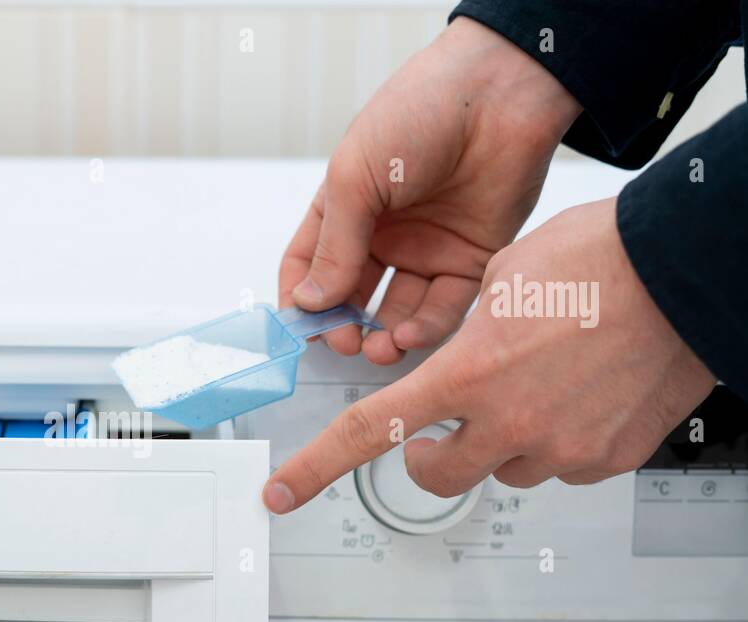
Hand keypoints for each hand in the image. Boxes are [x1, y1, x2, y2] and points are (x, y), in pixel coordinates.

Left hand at [263, 197, 715, 513]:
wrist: (687, 272)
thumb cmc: (602, 259)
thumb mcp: (501, 279)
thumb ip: (464, 329)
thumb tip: (461, 349)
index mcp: (468, 373)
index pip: (369, 433)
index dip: (315, 469)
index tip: (282, 493)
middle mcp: (509, 421)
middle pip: (434, 472)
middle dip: (426, 455)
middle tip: (436, 434)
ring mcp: (560, 447)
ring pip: (502, 468)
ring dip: (500, 441)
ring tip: (536, 389)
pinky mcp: (605, 459)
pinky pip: (560, 466)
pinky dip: (557, 440)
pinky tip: (578, 398)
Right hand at [280, 16, 581, 363]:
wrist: (500, 92)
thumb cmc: (419, 113)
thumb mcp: (355, 178)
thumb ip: (333, 247)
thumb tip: (309, 303)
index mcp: (344, 207)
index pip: (308, 267)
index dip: (301, 301)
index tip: (302, 330)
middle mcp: (383, 234)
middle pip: (351, 297)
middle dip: (344, 326)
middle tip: (344, 344)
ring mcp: (426, 249)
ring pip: (397, 310)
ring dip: (383, 336)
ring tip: (379, 349)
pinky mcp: (470, 260)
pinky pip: (444, 306)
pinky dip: (425, 327)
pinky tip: (408, 334)